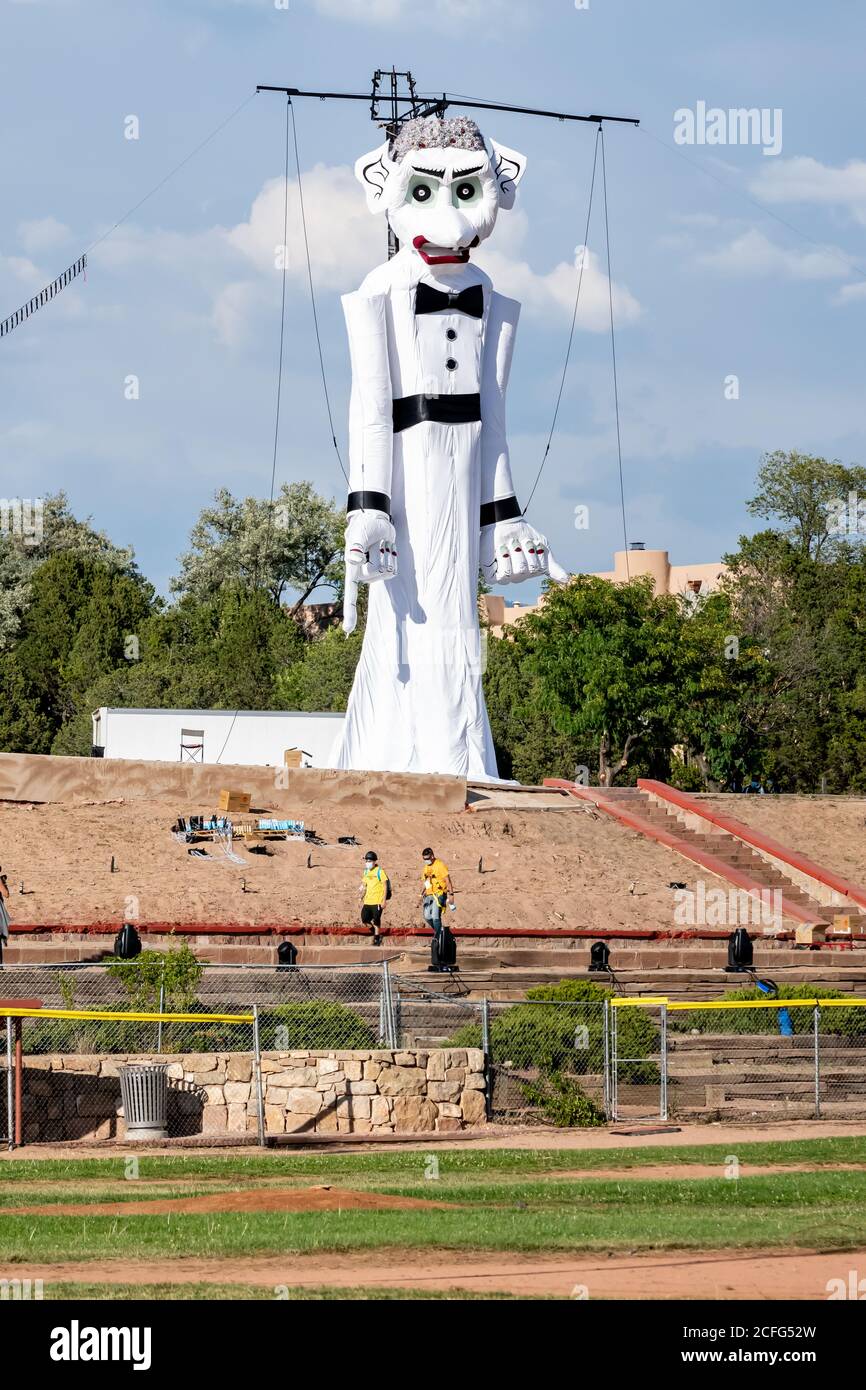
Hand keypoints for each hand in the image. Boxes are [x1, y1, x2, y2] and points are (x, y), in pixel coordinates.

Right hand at [343, 511, 397, 633]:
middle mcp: (362, 576)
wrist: (375, 521)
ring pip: (387, 570)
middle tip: (371, 543)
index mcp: (352, 571)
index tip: (348, 629)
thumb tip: (353, 562)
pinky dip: (393, 555)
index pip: (350, 594)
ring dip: (385, 552)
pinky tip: (386, 548)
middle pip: (377, 573)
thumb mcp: (357, 535)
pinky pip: (394, 568)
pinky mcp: (386, 570)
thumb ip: (355, 548)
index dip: (350, 612)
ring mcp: (375, 575)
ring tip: (378, 544)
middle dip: (378, 554)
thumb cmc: (362, 527)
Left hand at [481, 518, 568, 585]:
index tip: (532, 543)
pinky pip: (501, 575)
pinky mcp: (491, 576)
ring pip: (514, 572)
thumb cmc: (525, 536)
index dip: (535, 552)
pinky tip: (500, 552)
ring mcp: (504, 578)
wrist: (505, 524)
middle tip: (518, 543)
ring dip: (513, 553)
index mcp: (531, 574)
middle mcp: (518, 578)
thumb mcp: (543, 549)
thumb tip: (567, 581)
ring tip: (509, 546)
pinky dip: (502, 559)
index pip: (537, 569)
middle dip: (524, 551)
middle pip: (526, 570)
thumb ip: (553, 567)